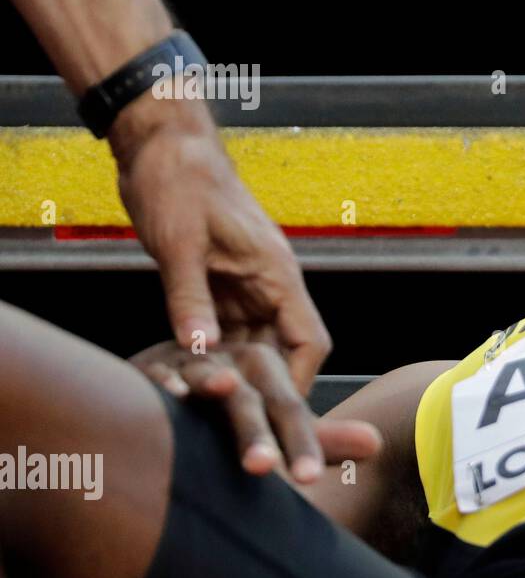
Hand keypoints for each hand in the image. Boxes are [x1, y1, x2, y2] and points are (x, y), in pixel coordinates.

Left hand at [110, 98, 330, 394]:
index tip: (279, 417)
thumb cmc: (179, 183)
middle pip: (283, 352)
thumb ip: (190, 298)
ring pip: (251, 347)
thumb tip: (198, 349)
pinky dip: (209, 356)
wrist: (163, 146)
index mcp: (277, 274)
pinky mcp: (217, 286)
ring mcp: (243, 287)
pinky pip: (221, 332)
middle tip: (247, 431)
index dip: (300, 380)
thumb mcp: (181, 244)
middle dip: (269, 391)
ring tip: (216, 416)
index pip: (309, 340)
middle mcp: (267, 285)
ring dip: (236, 377)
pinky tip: (190, 381)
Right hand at [130, 340, 379, 483]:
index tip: (309, 481)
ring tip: (227, 389)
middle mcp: (232, 365)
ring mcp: (190, 367)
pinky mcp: (148, 370)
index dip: (302, 443)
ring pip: (206, 379)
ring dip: (214, 386)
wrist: (167, 379)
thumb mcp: (274, 423)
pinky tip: (170, 396)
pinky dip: (163, 385)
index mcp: (266, 376)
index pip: (291, 412)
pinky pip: (155, 377)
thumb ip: (318, 439)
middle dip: (257, 431)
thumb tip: (377, 444)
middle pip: (252, 399)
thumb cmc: (229, 411)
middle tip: (265, 469)